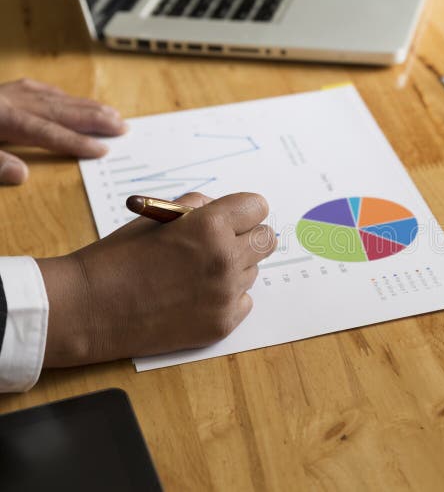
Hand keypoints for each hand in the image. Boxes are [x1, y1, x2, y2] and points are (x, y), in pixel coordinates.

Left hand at [0, 78, 126, 183]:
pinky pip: (38, 89)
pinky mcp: (3, 89)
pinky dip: (60, 96)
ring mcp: (9, 92)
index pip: (47, 133)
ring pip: (54, 98)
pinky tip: (70, 99)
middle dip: (94, 119)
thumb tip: (21, 174)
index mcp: (3, 118)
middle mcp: (12, 102)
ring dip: (85, 106)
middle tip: (122, 126)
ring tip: (110, 112)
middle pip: (60, 111)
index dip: (76, 142)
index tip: (103, 150)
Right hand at [37, 192, 276, 366]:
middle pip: (266, 239)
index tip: (231, 218)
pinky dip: (227, 297)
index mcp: (210, 226)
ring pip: (253, 271)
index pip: (258, 207)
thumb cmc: (118, 257)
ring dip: (234, 268)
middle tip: (221, 243)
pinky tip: (195, 297)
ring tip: (195, 274)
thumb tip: (224, 210)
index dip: (242, 211)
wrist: (89, 308)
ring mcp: (226, 295)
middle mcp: (225, 260)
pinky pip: (244, 300)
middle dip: (246, 237)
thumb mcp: (157, 217)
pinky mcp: (222, 324)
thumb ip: (198, 207)